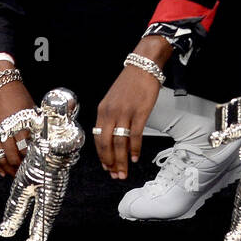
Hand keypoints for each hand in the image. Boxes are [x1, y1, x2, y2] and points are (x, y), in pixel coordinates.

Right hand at [0, 77, 35, 177]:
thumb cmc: (17, 94)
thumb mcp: (31, 108)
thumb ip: (37, 124)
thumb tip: (46, 137)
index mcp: (18, 123)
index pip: (26, 147)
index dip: (32, 158)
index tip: (39, 164)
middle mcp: (5, 130)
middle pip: (13, 156)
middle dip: (21, 166)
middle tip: (29, 172)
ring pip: (0, 158)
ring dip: (9, 169)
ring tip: (17, 175)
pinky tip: (1, 172)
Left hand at [94, 38, 169, 179]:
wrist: (142, 66)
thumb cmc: (130, 83)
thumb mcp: (113, 99)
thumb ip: (111, 117)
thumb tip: (113, 138)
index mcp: (102, 110)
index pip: (98, 138)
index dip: (101, 155)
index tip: (106, 166)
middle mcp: (111, 113)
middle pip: (106, 144)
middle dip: (110, 163)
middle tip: (115, 175)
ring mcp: (125, 113)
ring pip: (120, 143)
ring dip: (122, 161)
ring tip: (124, 172)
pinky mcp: (139, 112)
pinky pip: (135, 135)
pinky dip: (135, 149)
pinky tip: (135, 157)